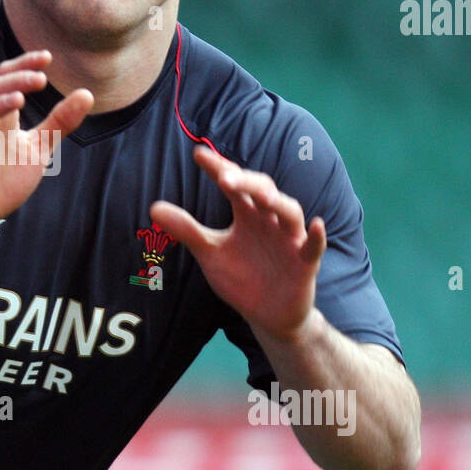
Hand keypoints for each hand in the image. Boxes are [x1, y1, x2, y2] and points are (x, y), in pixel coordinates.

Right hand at [0, 49, 92, 247]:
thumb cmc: (1, 182)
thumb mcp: (37, 149)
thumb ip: (59, 123)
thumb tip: (87, 93)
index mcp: (0, 119)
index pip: (6, 81)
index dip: (23, 66)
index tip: (47, 57)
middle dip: (14, 81)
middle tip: (41, 78)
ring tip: (19, 99)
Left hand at [149, 145, 326, 340]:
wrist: (267, 315)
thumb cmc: (241, 277)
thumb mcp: (210, 253)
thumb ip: (186, 230)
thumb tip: (153, 207)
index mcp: (246, 214)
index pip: (233, 184)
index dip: (218, 168)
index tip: (199, 154)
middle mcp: (269, 220)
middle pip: (262, 190)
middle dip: (245, 181)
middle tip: (224, 176)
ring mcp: (290, 239)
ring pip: (289, 212)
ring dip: (278, 201)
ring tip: (263, 196)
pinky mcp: (306, 262)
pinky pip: (314, 246)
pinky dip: (317, 236)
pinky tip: (316, 224)